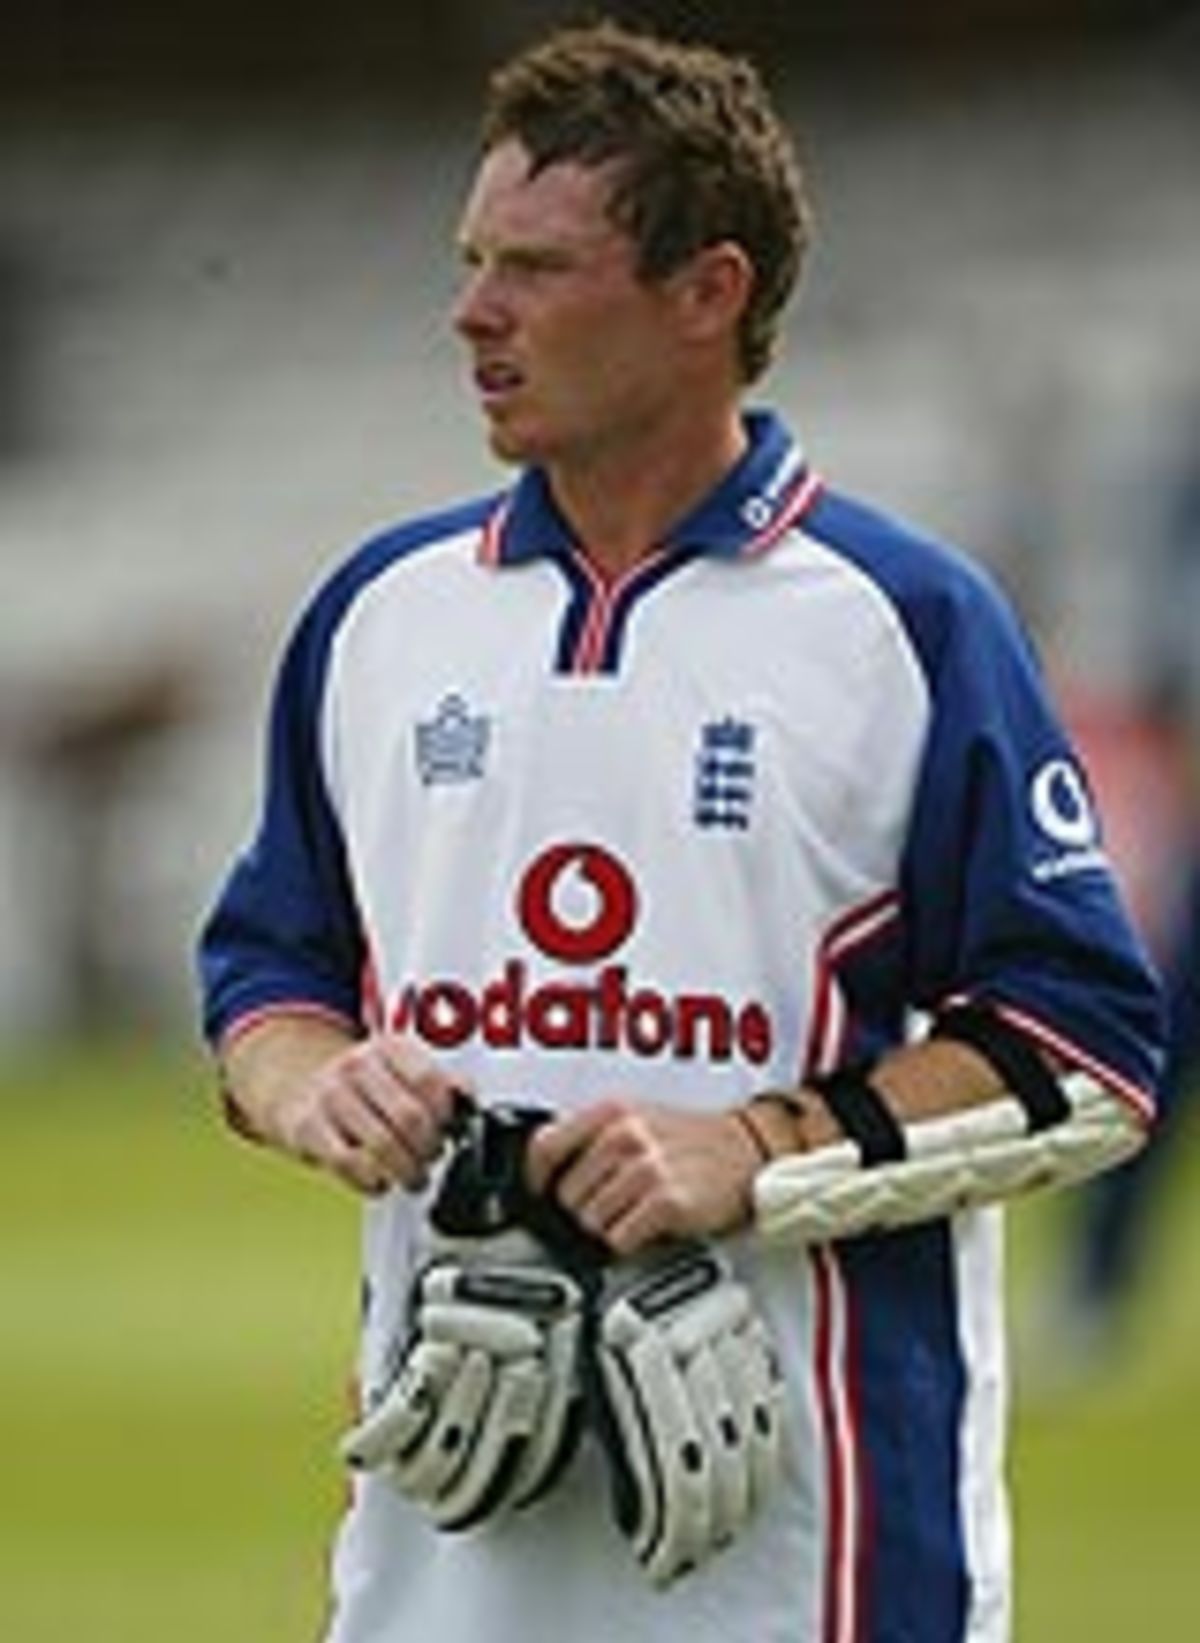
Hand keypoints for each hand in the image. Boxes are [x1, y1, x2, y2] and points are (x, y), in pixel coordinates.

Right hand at [264, 1031, 465, 1195]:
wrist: (294, 1085)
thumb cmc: (359, 1086)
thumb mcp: (398, 1070)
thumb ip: (439, 1082)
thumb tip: (468, 1097)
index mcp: (387, 1048)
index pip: (428, 1079)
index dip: (446, 1113)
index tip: (451, 1129)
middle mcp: (357, 1067)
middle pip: (409, 1117)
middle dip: (429, 1148)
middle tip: (432, 1158)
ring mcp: (330, 1096)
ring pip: (381, 1144)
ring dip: (407, 1170)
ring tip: (414, 1178)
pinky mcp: (307, 1127)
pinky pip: (347, 1163)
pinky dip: (371, 1181)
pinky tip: (380, 1183)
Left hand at [525, 1098, 759, 1256]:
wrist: (748, 1150)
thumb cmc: (692, 1141)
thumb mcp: (638, 1118)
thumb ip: (593, 1137)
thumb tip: (546, 1172)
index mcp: (612, 1111)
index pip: (544, 1146)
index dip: (536, 1178)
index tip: (540, 1192)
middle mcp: (626, 1135)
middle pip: (566, 1194)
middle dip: (584, 1207)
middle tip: (613, 1204)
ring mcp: (646, 1168)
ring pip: (589, 1222)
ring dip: (609, 1227)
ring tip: (635, 1212)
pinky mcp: (666, 1202)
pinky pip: (619, 1239)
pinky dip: (629, 1242)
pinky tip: (648, 1226)